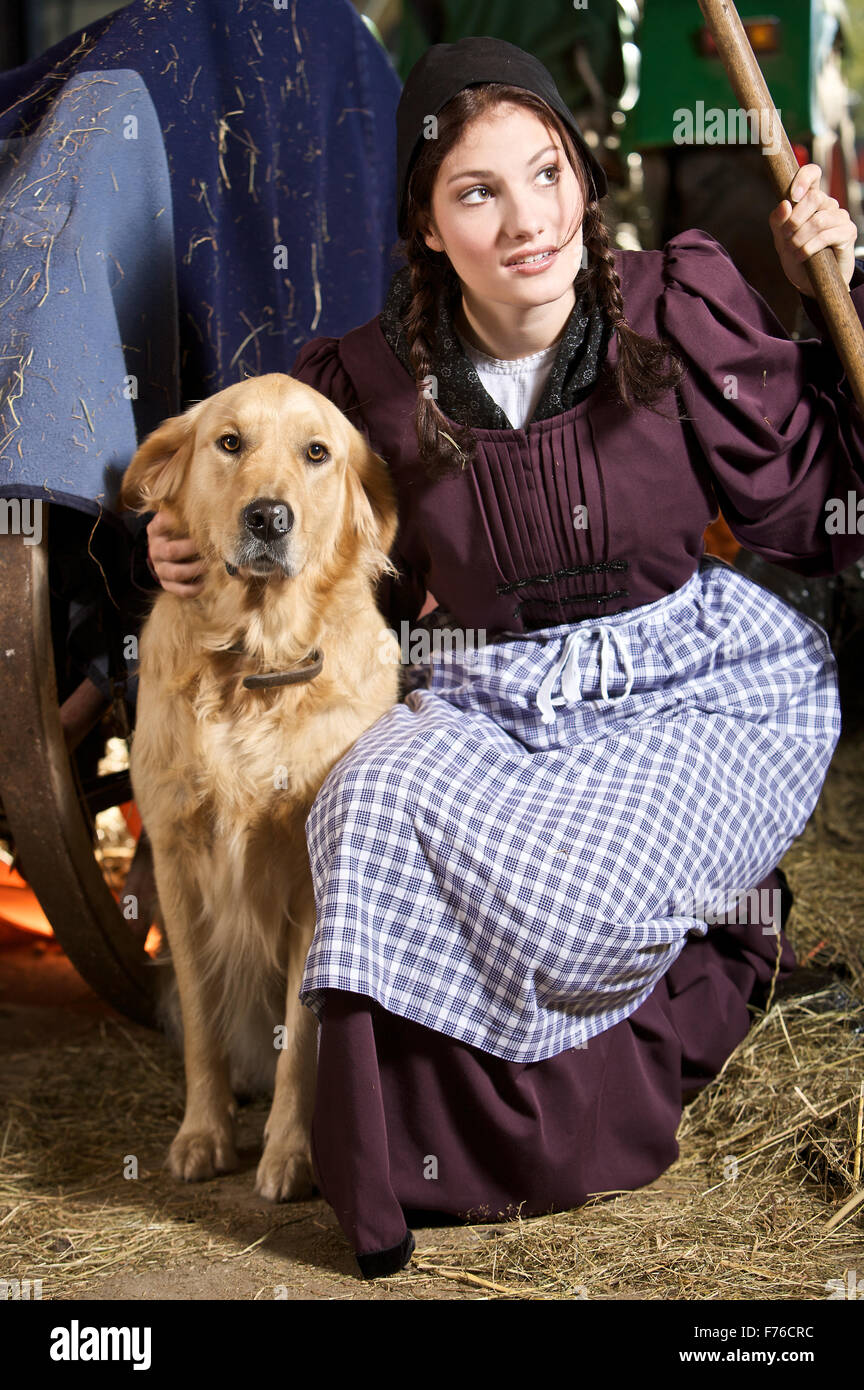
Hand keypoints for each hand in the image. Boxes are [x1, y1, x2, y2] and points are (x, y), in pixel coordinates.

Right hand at [147, 508, 204, 595]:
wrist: (168, 553)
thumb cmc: (179, 532)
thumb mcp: (177, 520)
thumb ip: (186, 515)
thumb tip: (210, 507)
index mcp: (155, 530)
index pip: (163, 522)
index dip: (179, 523)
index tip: (197, 521)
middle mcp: (154, 549)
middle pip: (172, 551)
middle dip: (193, 549)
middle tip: (211, 546)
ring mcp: (160, 569)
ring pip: (177, 573)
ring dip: (197, 569)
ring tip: (211, 564)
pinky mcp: (167, 585)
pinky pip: (181, 590)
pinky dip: (195, 588)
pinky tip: (206, 583)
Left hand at [769, 163, 857, 294]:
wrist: (810, 282)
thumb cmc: (796, 256)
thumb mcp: (781, 239)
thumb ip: (778, 221)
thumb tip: (784, 204)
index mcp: (810, 199)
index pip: (813, 173)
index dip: (804, 178)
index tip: (792, 196)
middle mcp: (827, 204)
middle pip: (814, 198)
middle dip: (795, 220)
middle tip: (786, 237)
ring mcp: (840, 217)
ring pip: (819, 220)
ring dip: (801, 237)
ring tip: (793, 250)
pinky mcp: (848, 232)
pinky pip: (827, 235)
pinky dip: (810, 247)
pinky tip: (802, 255)